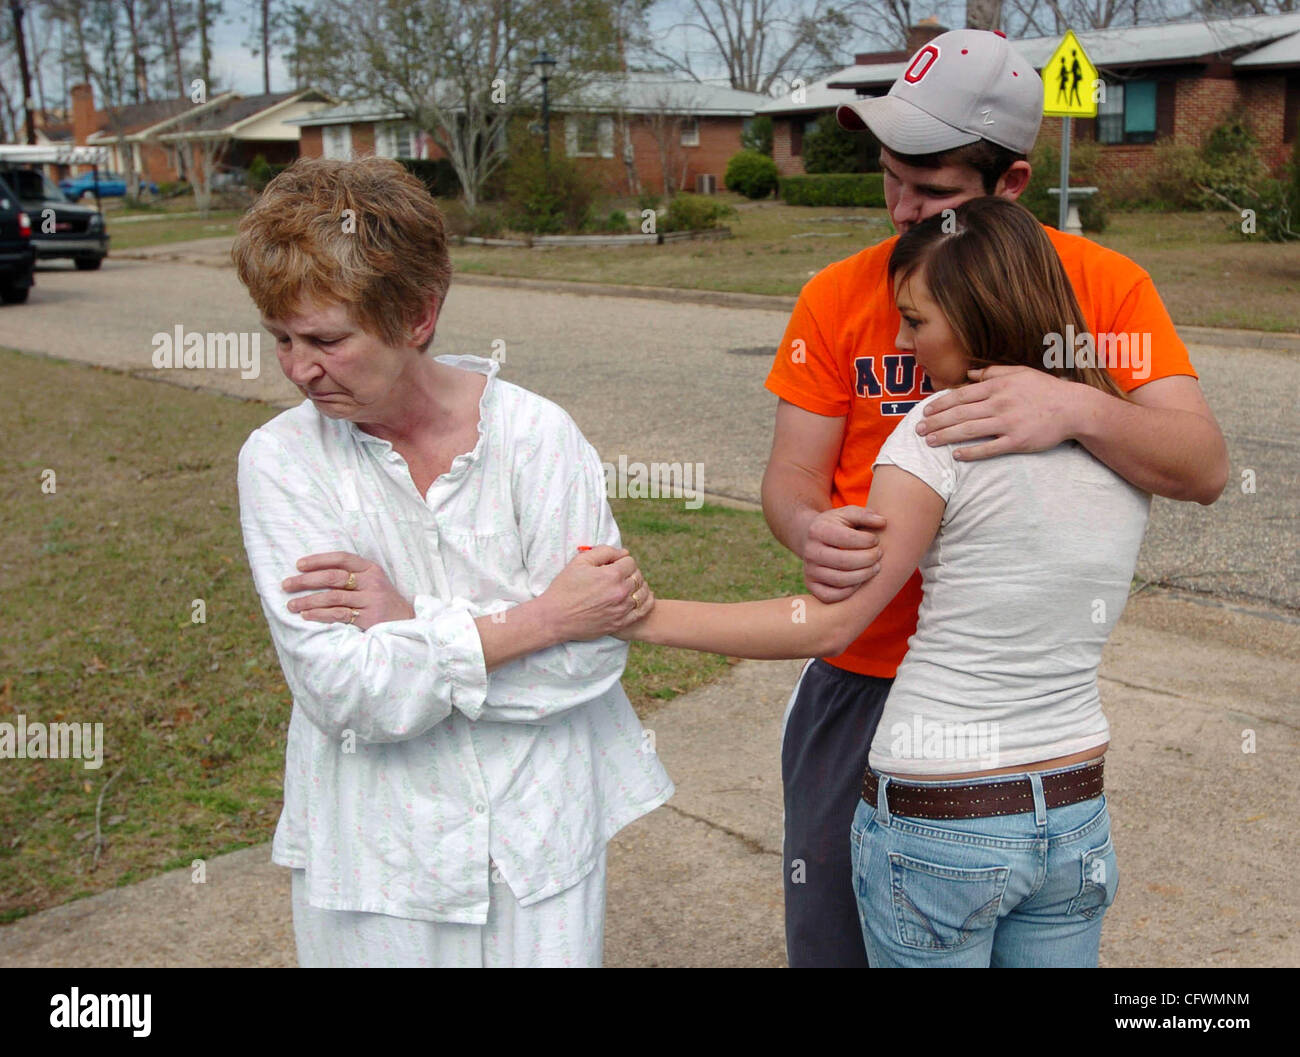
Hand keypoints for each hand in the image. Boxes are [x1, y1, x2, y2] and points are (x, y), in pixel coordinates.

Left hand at [282, 552, 413, 630]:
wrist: (406, 622)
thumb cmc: (382, 601)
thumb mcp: (373, 581)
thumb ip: (352, 575)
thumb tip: (314, 573)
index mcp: (370, 569)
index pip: (341, 558)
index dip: (318, 560)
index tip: (299, 565)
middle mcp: (371, 582)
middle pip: (333, 577)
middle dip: (305, 580)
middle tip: (286, 585)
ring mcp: (371, 600)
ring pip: (333, 597)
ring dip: (308, 601)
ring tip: (291, 605)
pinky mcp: (369, 618)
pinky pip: (338, 615)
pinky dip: (320, 615)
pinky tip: (307, 615)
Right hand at [541, 545, 653, 641]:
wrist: (555, 618)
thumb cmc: (565, 588)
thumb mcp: (580, 562)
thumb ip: (604, 551)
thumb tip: (624, 552)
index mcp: (612, 575)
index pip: (630, 561)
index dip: (621, 561)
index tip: (612, 565)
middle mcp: (620, 592)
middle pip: (637, 575)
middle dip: (629, 572)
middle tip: (616, 575)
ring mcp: (622, 609)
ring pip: (643, 592)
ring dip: (638, 586)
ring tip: (627, 585)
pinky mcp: (621, 623)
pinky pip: (644, 610)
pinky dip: (646, 601)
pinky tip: (641, 597)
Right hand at [802, 506, 885, 603]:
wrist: (813, 539)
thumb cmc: (837, 526)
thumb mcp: (848, 514)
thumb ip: (866, 515)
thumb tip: (883, 522)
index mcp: (818, 530)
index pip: (847, 539)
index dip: (868, 541)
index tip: (876, 540)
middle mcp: (810, 551)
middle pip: (845, 562)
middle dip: (869, 559)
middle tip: (879, 555)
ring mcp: (809, 570)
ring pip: (840, 580)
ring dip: (864, 576)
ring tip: (875, 567)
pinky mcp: (811, 585)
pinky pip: (831, 596)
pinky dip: (850, 592)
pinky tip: (860, 581)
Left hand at [918, 366, 1077, 459]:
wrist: (1073, 408)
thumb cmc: (1044, 389)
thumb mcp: (1019, 373)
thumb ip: (992, 372)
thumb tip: (969, 375)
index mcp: (998, 386)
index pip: (961, 396)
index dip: (940, 404)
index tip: (925, 411)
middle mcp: (1000, 404)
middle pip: (960, 413)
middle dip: (936, 422)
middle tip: (918, 430)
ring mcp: (1008, 423)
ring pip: (970, 430)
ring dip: (946, 437)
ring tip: (929, 442)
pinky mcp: (1018, 441)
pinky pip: (989, 448)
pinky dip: (971, 452)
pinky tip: (956, 455)